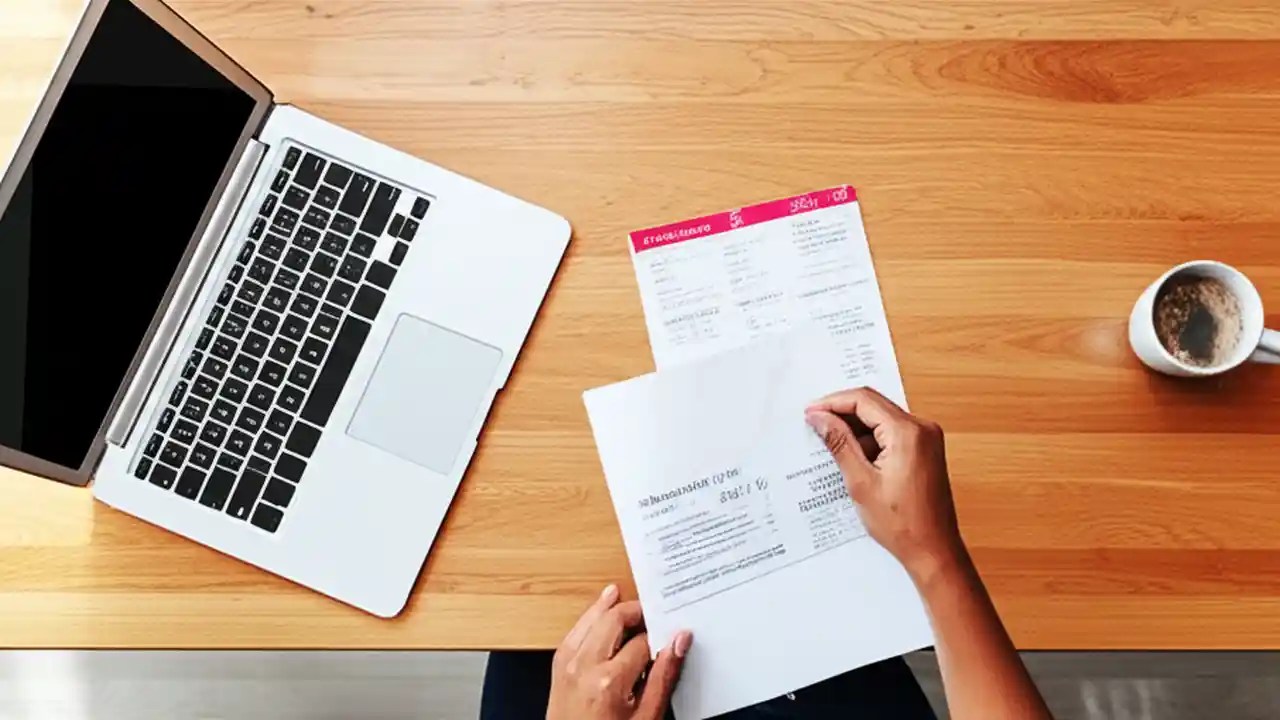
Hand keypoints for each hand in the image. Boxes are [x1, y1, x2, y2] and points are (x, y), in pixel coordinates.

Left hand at [548, 585, 692, 719]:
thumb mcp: (647, 718)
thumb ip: (664, 676)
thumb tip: (679, 641)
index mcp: (610, 681)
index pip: (643, 641)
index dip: (660, 635)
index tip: (671, 633)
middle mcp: (585, 666)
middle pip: (614, 620)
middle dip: (636, 612)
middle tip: (655, 614)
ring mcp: (568, 665)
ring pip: (591, 619)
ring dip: (610, 607)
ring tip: (629, 599)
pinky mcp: (559, 667)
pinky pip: (575, 631)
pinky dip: (589, 617)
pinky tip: (600, 610)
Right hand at [804, 387, 964, 581]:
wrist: (933, 549)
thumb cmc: (903, 524)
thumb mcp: (861, 482)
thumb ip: (839, 443)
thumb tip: (820, 419)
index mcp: (908, 433)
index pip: (864, 400)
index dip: (833, 403)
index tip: (811, 413)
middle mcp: (922, 429)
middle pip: (874, 405)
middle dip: (842, 413)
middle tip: (816, 425)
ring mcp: (927, 439)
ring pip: (882, 419)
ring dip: (856, 428)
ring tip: (830, 445)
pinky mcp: (925, 450)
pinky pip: (892, 434)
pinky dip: (871, 440)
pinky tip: (852, 456)